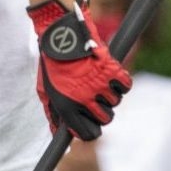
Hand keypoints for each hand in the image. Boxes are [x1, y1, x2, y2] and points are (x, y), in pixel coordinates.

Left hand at [31, 0, 130, 140]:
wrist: (60, 36)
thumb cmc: (51, 64)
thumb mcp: (45, 91)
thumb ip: (52, 114)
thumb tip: (57, 133)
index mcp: (68, 107)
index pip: (88, 134)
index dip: (89, 129)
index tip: (88, 121)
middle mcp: (86, 100)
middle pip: (106, 119)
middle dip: (101, 112)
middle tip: (95, 99)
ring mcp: (100, 85)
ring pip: (115, 102)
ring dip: (109, 94)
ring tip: (98, 82)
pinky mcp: (111, 71)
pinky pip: (125, 86)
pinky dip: (120, 83)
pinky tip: (110, 77)